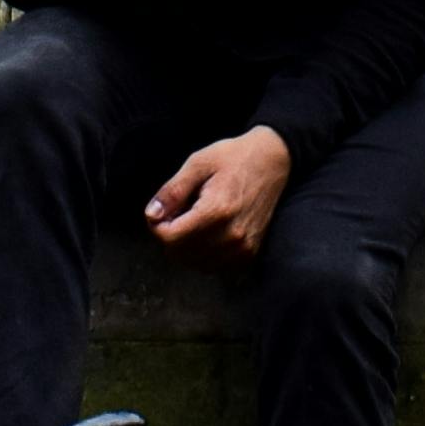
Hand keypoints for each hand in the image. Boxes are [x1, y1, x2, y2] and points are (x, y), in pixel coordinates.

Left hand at [146, 124, 293, 261]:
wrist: (273, 162)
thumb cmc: (233, 158)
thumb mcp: (198, 163)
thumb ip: (173, 191)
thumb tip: (151, 216)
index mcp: (216, 211)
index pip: (171, 238)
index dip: (158, 225)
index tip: (164, 210)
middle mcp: (232, 236)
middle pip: (181, 254)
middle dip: (171, 236)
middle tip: (179, 213)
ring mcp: (243, 249)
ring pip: (196, 264)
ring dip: (187, 247)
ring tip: (195, 221)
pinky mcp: (250, 255)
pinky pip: (214, 267)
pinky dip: (204, 255)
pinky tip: (208, 233)